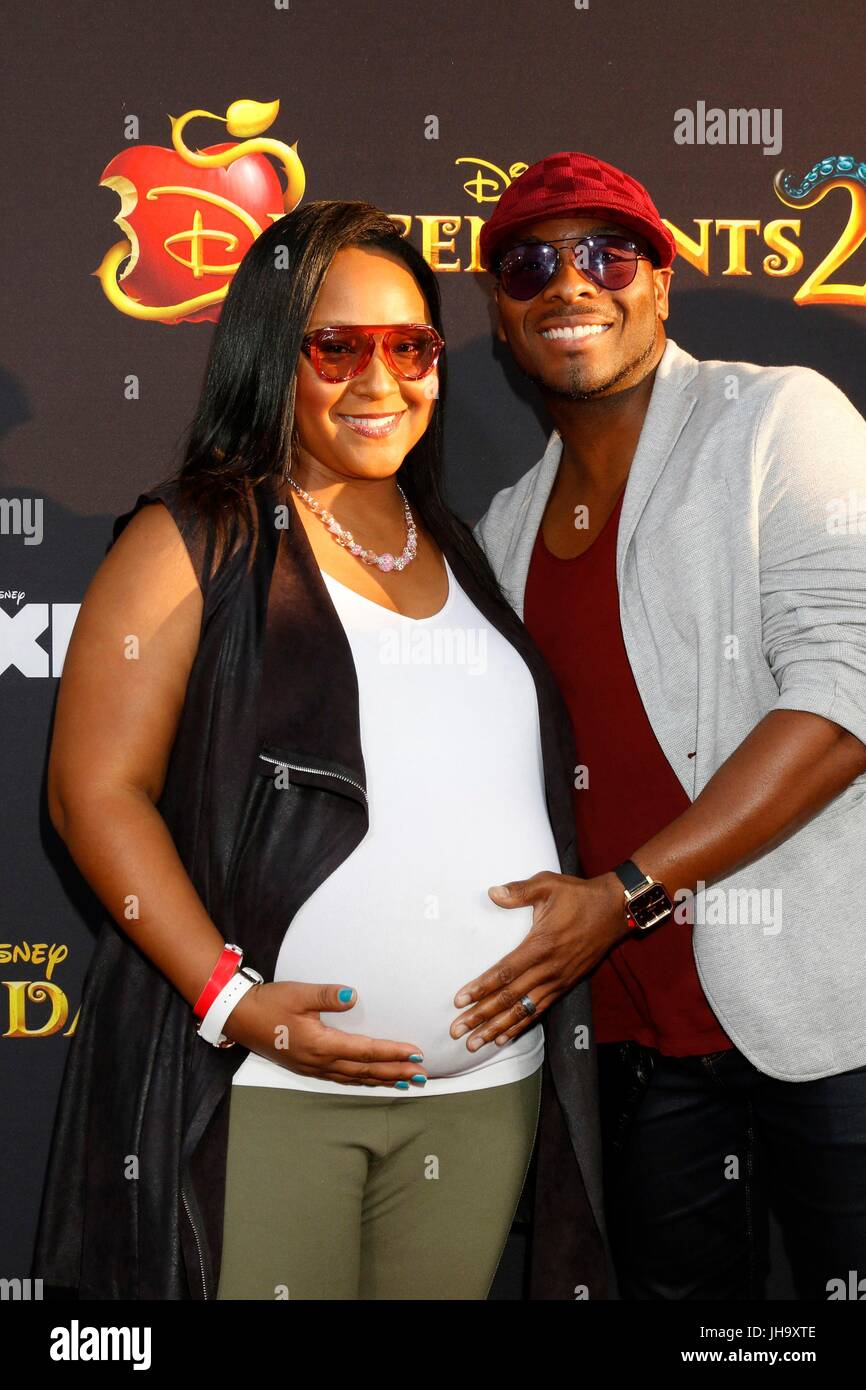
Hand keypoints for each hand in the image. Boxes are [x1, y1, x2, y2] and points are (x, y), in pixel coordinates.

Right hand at [224, 980, 428, 1087]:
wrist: (240, 1017)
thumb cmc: (270, 1003)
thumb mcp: (298, 994)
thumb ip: (326, 995)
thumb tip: (352, 995)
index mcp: (321, 1045)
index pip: (366, 1051)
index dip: (393, 1053)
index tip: (416, 1054)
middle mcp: (320, 1062)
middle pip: (366, 1070)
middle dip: (396, 1073)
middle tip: (423, 1076)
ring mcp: (313, 1068)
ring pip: (356, 1078)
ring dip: (383, 1080)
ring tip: (407, 1083)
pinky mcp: (308, 1067)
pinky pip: (343, 1078)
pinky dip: (363, 1080)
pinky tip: (372, 1078)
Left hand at [450, 870, 628, 1050]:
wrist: (614, 911)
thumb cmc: (578, 896)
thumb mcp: (548, 885)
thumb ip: (519, 890)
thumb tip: (492, 893)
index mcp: (541, 945)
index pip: (505, 972)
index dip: (481, 988)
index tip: (460, 1001)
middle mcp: (549, 969)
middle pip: (510, 999)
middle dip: (482, 1017)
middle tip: (458, 1031)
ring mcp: (558, 981)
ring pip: (523, 1011)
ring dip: (498, 1028)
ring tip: (475, 1043)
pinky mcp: (565, 986)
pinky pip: (539, 1011)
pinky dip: (520, 1026)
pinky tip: (503, 1038)